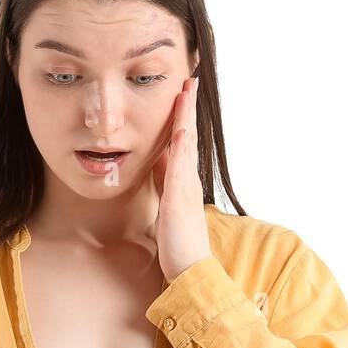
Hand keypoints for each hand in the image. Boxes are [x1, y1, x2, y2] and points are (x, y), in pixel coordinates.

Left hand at [149, 75, 212, 282]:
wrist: (190, 268)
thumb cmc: (178, 243)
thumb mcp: (166, 204)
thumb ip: (163, 182)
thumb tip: (157, 160)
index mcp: (182, 180)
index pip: (181, 141)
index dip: (180, 118)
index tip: (181, 95)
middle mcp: (188, 179)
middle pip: (188, 135)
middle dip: (187, 107)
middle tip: (190, 79)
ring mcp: (185, 187)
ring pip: (186, 144)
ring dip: (186, 117)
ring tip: (187, 91)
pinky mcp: (178, 199)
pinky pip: (180, 168)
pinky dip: (181, 147)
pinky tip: (180, 129)